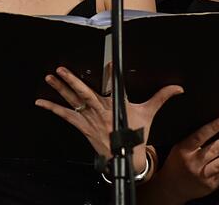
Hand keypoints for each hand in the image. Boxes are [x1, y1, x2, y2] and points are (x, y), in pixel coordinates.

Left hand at [34, 66, 181, 172]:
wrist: (126, 158)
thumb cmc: (136, 133)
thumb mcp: (149, 113)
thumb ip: (161, 97)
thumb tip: (178, 88)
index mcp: (118, 106)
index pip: (114, 85)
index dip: (111, 73)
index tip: (108, 60)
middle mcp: (102, 112)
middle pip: (86, 94)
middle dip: (73, 81)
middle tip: (61, 69)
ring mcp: (90, 120)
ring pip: (73, 102)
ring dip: (60, 90)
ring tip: (49, 77)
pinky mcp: (82, 126)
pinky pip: (65, 116)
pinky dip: (52, 108)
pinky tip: (40, 102)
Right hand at [152, 116, 218, 202]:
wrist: (172, 187)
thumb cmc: (176, 163)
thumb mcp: (179, 148)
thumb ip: (193, 140)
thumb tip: (213, 127)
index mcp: (184, 150)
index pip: (199, 136)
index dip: (213, 127)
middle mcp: (193, 162)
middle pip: (214, 149)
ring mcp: (202, 174)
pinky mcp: (210, 184)